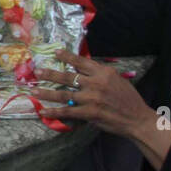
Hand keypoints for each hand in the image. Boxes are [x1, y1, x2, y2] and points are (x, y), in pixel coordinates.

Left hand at [33, 49, 154, 136]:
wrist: (137, 118)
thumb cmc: (128, 99)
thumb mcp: (117, 80)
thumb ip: (100, 74)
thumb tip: (83, 70)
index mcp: (103, 72)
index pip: (81, 62)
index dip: (67, 56)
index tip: (55, 52)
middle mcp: (96, 83)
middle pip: (68, 77)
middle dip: (50, 74)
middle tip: (37, 71)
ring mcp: (91, 98)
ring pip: (63, 94)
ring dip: (46, 93)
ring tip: (34, 91)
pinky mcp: (89, 113)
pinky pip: (67, 111)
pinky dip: (54, 112)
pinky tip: (43, 111)